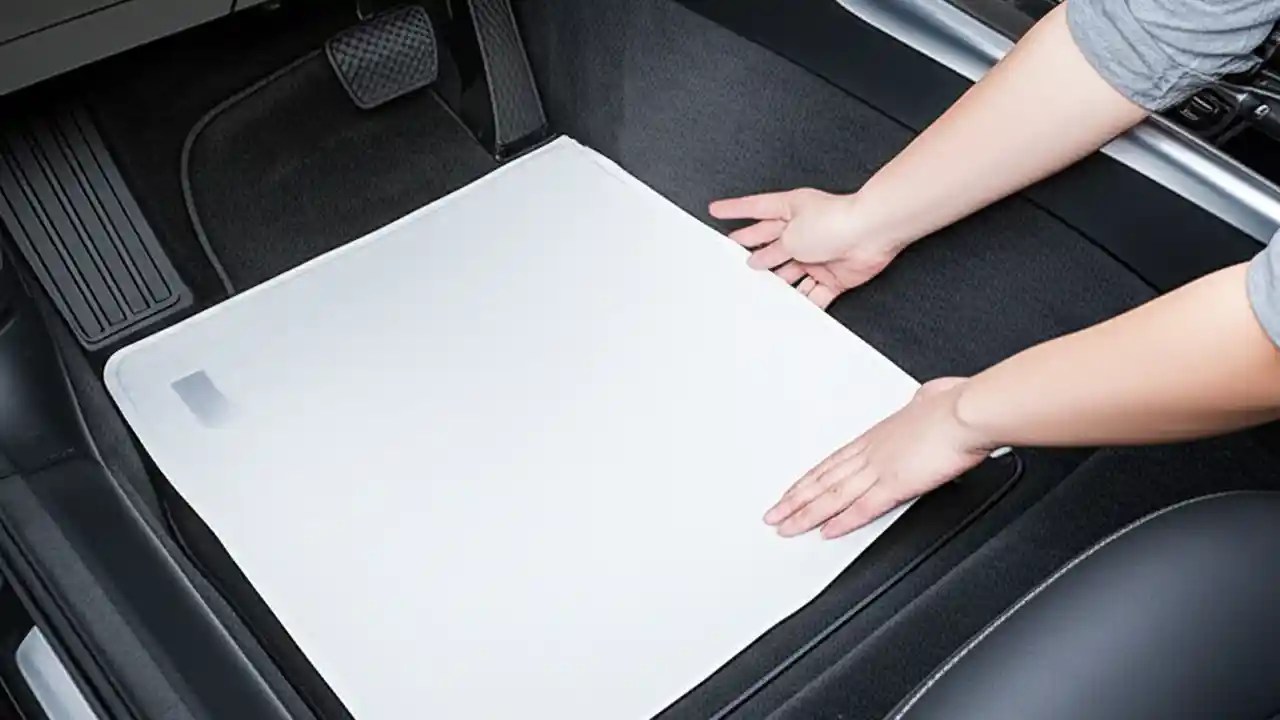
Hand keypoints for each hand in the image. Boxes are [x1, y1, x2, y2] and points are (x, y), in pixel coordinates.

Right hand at [709, 188, 901, 307]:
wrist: (871, 234)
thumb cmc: (834, 221)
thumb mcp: (790, 234)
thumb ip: (771, 250)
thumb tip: (757, 260)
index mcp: (790, 210)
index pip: (755, 208)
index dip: (734, 209)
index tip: (715, 210)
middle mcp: (803, 231)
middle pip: (770, 244)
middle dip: (751, 251)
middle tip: (730, 259)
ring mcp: (818, 254)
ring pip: (789, 273)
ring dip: (776, 283)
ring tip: (755, 293)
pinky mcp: (833, 276)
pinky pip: (813, 294)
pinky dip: (803, 303)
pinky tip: (788, 311)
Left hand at [765, 378, 993, 538]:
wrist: (967, 411)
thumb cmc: (953, 405)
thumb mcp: (928, 398)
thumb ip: (919, 405)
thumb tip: (922, 401)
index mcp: (877, 435)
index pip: (833, 462)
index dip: (809, 478)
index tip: (792, 490)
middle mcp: (871, 451)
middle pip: (823, 480)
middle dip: (794, 500)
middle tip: (772, 515)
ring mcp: (880, 468)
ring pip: (832, 495)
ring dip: (805, 513)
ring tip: (784, 527)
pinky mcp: (896, 484)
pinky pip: (862, 508)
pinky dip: (841, 521)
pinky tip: (824, 532)